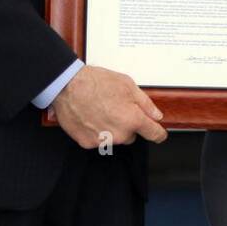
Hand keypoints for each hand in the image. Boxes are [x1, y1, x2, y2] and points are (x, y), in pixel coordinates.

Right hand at [47, 64, 167, 147]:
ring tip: (101, 111)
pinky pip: (98, 140)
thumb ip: (145, 103)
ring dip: (112, 129)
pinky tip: (90, 117)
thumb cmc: (96, 82)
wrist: (67, 86)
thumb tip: (156, 116)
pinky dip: (96, 132)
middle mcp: (119, 134)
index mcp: (133, 120)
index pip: (154, 134)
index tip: (159, 133)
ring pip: (115, 138)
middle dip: (128, 125)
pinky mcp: (87, 143)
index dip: (158, 133)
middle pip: (131, 136)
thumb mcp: (127, 85)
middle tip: (117, 108)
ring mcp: (102, 141)